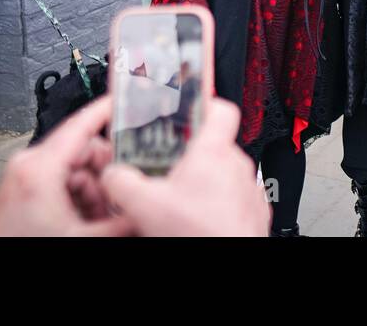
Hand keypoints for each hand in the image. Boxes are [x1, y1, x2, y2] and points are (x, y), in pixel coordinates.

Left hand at [0, 95, 132, 236]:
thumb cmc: (19, 246)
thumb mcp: (79, 237)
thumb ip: (118, 222)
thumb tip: (145, 211)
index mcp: (39, 168)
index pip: (80, 125)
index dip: (106, 110)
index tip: (126, 99)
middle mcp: (29, 164)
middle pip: (83, 150)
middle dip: (105, 174)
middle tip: (117, 198)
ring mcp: (23, 174)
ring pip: (75, 167)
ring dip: (93, 190)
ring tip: (97, 217)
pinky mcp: (22, 186)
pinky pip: (61, 179)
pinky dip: (77, 196)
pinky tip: (82, 218)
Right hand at [99, 97, 268, 236]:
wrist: (229, 262)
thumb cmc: (200, 234)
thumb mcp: (145, 205)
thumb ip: (123, 181)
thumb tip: (112, 175)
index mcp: (213, 152)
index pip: (220, 108)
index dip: (203, 104)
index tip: (185, 109)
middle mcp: (237, 166)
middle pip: (213, 146)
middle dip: (189, 156)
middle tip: (166, 166)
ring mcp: (248, 189)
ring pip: (224, 174)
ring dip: (203, 183)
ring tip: (178, 199)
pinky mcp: (254, 212)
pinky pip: (234, 198)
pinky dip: (217, 204)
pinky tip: (196, 218)